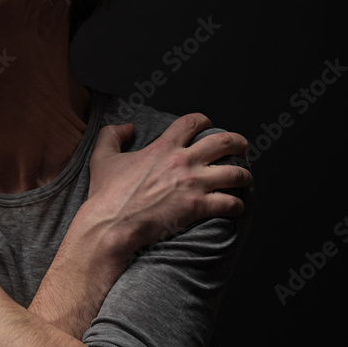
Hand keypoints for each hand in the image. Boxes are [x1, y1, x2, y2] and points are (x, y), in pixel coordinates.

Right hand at [86, 113, 250, 255]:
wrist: (112, 225)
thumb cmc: (107, 195)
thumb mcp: (102, 158)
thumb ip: (112, 135)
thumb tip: (127, 127)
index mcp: (163, 147)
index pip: (193, 122)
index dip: (205, 121)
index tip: (209, 127)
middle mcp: (183, 161)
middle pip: (225, 142)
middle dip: (239, 143)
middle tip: (242, 149)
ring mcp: (193, 184)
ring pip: (235, 173)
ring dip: (244, 175)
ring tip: (245, 179)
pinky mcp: (198, 207)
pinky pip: (231, 203)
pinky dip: (238, 204)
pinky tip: (236, 206)